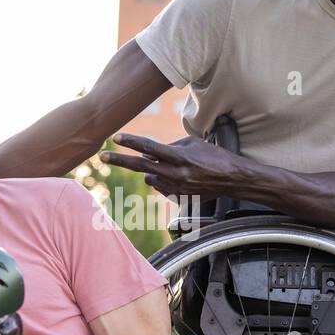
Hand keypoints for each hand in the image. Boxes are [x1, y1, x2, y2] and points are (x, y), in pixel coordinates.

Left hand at [99, 133, 241, 197]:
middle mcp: (175, 173)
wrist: (231, 180)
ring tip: (171, 166)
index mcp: (180, 157)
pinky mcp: (178, 197)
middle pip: (141, 166)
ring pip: (150, 177)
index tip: (116, 137)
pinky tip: (178, 176)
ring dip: (152, 170)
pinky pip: (160, 186)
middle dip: (120, 160)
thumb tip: (150, 153)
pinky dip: (163, 179)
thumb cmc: (213, 157)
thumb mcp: (192, 144)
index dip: (132, 142)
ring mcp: (176, 187)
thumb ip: (169, 147)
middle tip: (103, 156)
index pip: (150, 148)